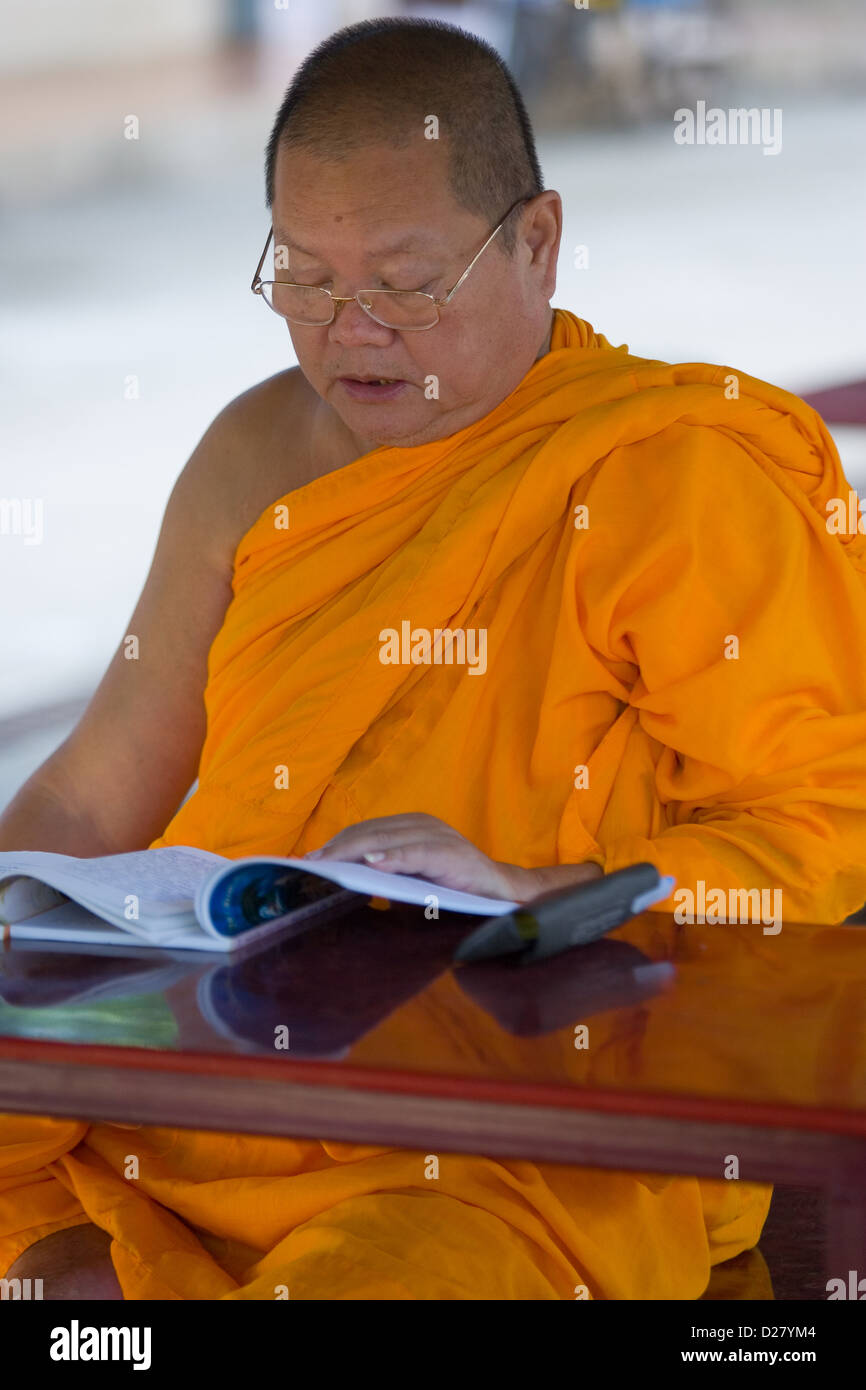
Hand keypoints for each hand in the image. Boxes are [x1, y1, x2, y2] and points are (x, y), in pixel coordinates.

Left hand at [305, 813, 603, 902]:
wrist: (504, 899)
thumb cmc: (453, 894)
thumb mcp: (413, 883)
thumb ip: (383, 878)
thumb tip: (340, 885)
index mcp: (411, 827)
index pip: (365, 831)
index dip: (336, 844)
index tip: (308, 861)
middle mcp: (423, 824)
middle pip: (370, 832)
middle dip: (337, 849)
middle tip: (310, 867)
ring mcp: (439, 836)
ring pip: (387, 838)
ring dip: (355, 852)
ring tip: (328, 865)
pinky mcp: (452, 853)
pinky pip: (418, 852)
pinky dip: (394, 858)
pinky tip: (372, 866)